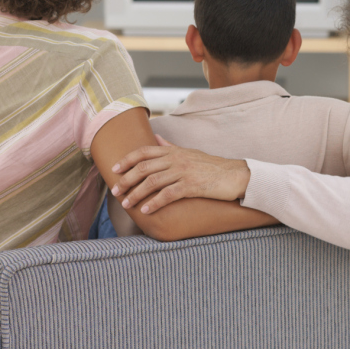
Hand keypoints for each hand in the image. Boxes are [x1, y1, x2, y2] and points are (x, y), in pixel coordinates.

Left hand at [111, 143, 249, 212]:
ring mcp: (184, 171)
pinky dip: (154, 203)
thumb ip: (169, 147)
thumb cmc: (211, 166)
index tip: (114, 169)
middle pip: (144, 167)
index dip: (126, 160)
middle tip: (115, 191)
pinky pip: (168, 194)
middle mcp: (176, 159)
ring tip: (126, 204)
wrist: (235, 175)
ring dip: (136, 194)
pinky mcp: (192, 185)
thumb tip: (154, 137)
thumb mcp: (189, 153)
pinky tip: (145, 211)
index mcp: (173, 151)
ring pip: (152, 182)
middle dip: (126, 180)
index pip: (144, 152)